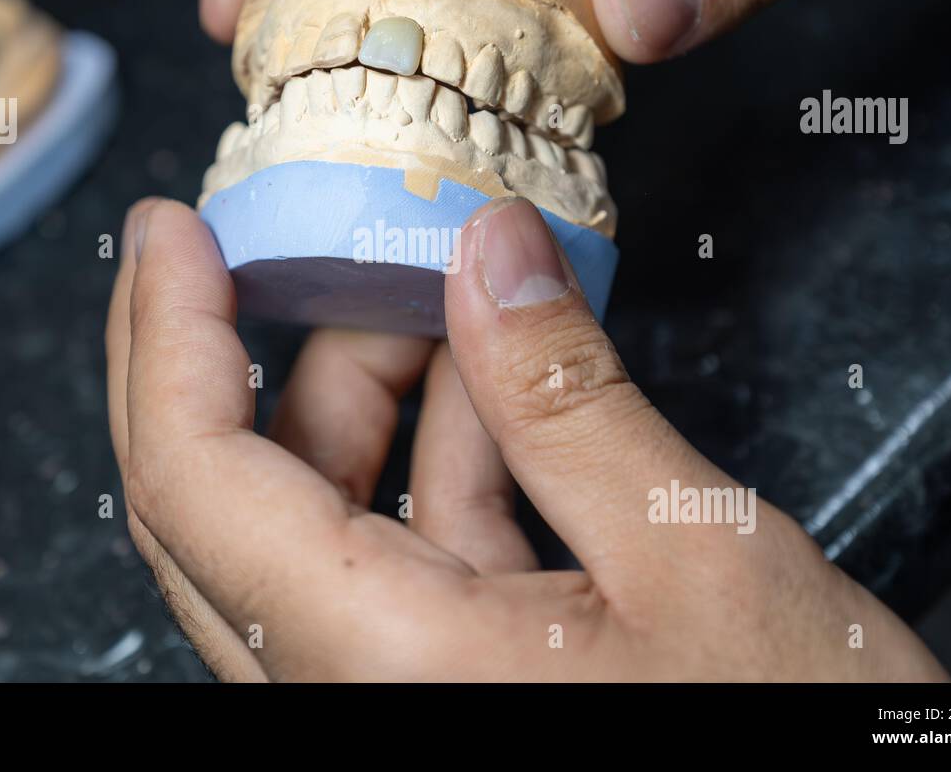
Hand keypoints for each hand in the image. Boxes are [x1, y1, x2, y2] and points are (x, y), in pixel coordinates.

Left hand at [105, 196, 947, 679]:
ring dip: (368, 393)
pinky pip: (397, 551)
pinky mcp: (447, 681)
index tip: (172, 231)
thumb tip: (491, 251)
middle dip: (255, 350)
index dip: (163, 337)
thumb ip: (570, 398)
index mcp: (379, 664)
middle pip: (225, 496)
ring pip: (315, 518)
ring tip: (443, 297)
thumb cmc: (787, 738)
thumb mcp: (694, 555)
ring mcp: (395, 687)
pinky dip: (435, 453)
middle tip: (303, 242)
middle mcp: (351, 689)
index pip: (193, 480)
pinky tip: (493, 382)